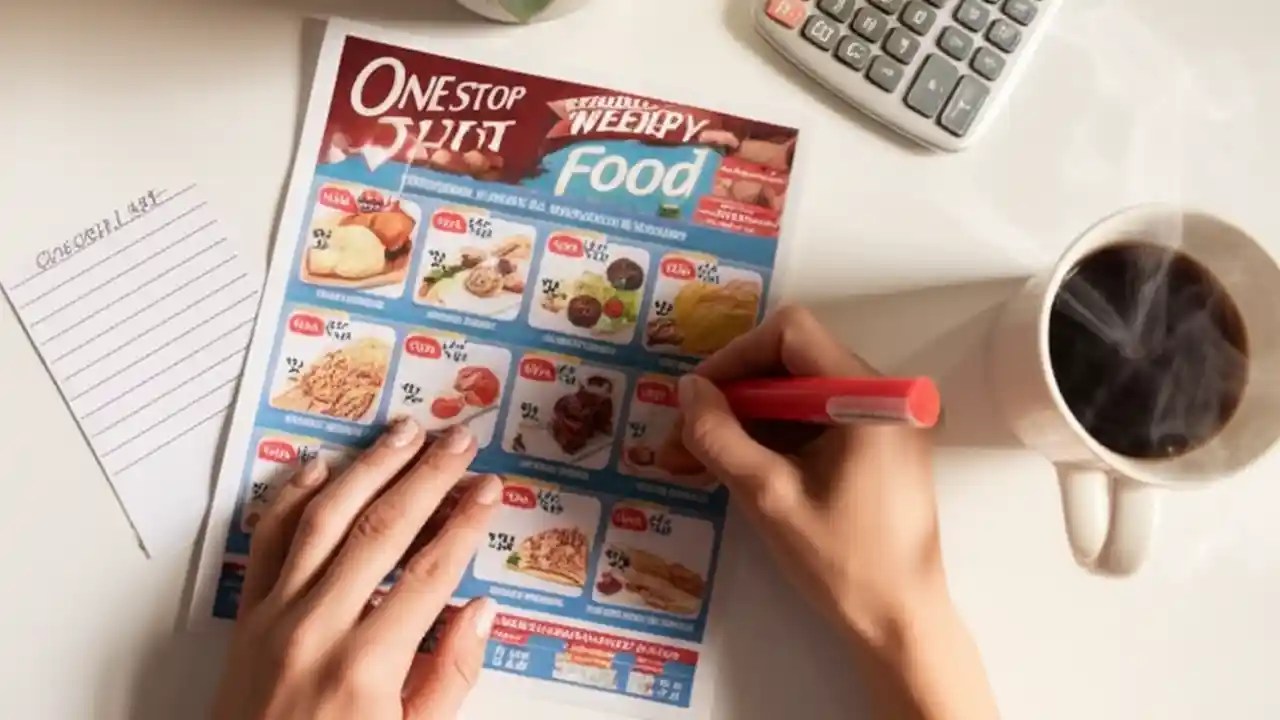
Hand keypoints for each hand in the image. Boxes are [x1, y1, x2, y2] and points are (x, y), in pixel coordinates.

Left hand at [213, 420, 501, 719]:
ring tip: (403, 433)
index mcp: (366, 667)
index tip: (488, 490)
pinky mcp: (245, 619)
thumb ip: (448, 677)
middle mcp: (315, 629)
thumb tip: (480, 611)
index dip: (465, 523)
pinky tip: (319, 467)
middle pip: (381, 529)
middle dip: (428, 476)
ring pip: (323, 519)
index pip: (430, 572)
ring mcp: (274, 618)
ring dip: (368, 468)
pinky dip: (291, 497)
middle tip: (459, 440)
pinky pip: (267, 542)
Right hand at [678, 306, 998, 719]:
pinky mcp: (881, 447)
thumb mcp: (768, 497)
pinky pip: (819, 422)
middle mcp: (887, 395)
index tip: (698, 398)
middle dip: (735, 395)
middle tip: (686, 435)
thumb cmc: (842, 561)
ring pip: (801, 394)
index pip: (791, 335)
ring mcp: (887, 421)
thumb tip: (687, 391)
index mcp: (871, 396)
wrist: (902, 622)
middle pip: (794, 362)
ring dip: (749, 420)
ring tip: (697, 459)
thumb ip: (720, 436)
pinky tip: (736, 468)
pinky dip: (776, 438)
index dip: (735, 358)